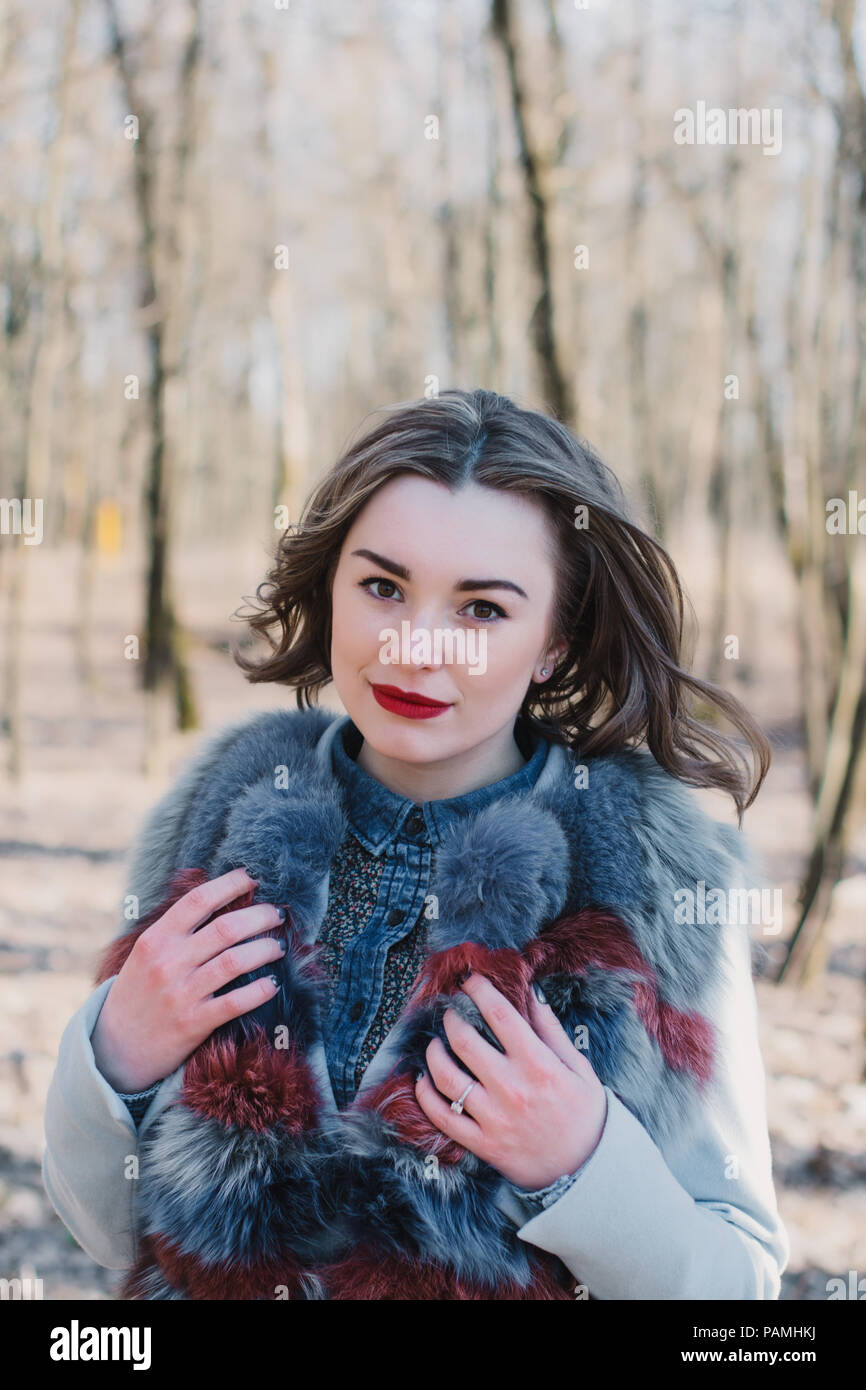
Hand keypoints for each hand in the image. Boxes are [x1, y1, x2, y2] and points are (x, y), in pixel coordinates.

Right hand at [91, 867, 285, 1092]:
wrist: (114, 1048)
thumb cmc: (138, 993)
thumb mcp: (146, 954)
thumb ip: (177, 930)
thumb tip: (220, 900)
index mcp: (156, 939)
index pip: (198, 900)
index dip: (230, 884)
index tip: (253, 877)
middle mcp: (168, 962)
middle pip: (225, 929)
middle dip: (259, 916)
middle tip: (277, 914)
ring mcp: (181, 993)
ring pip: (234, 962)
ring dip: (264, 950)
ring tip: (278, 946)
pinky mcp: (193, 1023)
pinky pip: (235, 1002)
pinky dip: (258, 991)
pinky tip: (272, 983)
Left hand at [414, 971, 606, 1189]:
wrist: (586, 1172)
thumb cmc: (584, 1116)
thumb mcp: (579, 1068)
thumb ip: (551, 1031)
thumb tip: (531, 995)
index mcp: (538, 1065)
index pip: (500, 1015)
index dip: (480, 991)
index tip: (470, 981)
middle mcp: (512, 1089)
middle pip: (464, 1041)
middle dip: (451, 1018)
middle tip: (451, 1011)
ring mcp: (494, 1118)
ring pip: (447, 1077)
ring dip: (434, 1053)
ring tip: (435, 1043)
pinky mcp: (482, 1144)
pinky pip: (443, 1117)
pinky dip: (426, 1096)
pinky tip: (424, 1080)